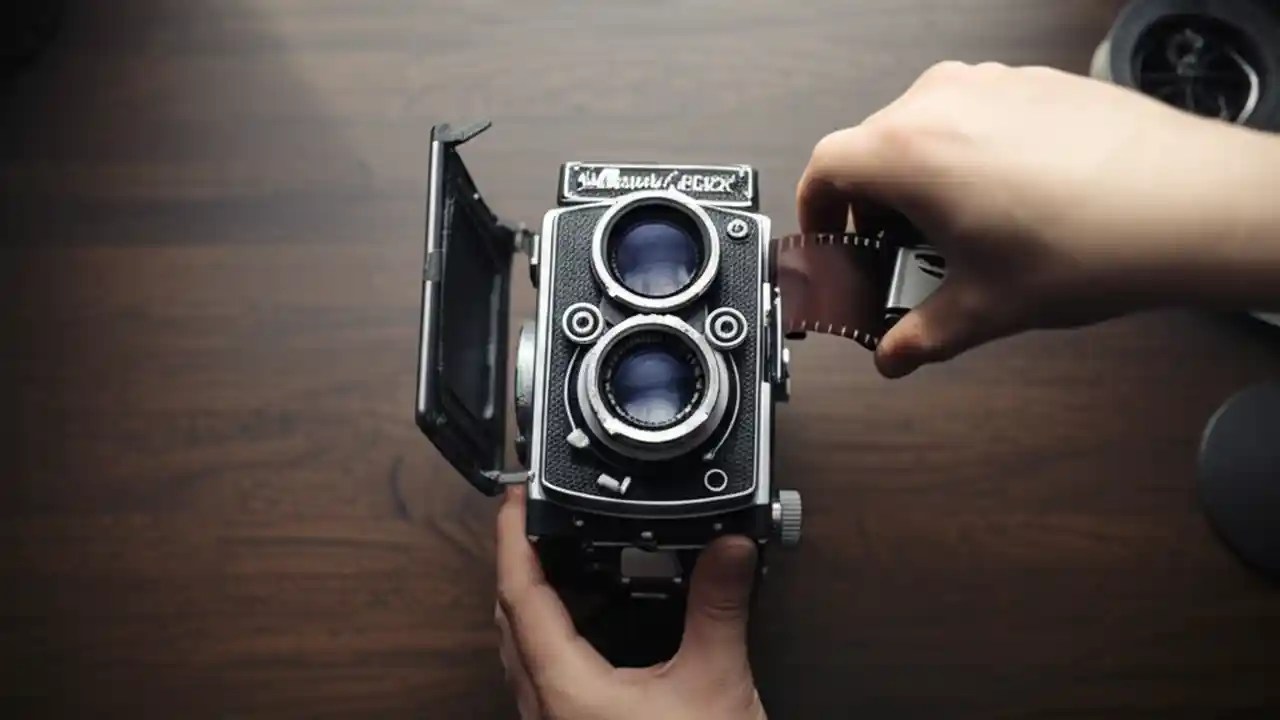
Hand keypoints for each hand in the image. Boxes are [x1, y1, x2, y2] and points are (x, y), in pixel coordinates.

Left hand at [494, 486, 766, 719]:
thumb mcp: (714, 684)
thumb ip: (719, 608)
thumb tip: (729, 549)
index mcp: (565, 688)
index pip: (519, 595)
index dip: (512, 539)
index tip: (514, 499)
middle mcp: (548, 711)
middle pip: (510, 621)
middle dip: (519, 564)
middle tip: (535, 521)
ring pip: (524, 652)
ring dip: (536, 602)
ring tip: (566, 561)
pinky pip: (546, 677)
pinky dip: (558, 636)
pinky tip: (594, 626)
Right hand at [798, 61, 1279, 377]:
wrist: (1185, 203)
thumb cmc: (1091, 241)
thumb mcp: (984, 307)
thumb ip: (921, 336)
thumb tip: (897, 354)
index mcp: (907, 151)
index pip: (824, 167)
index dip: (815, 210)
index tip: (829, 237)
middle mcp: (940, 103)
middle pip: (872, 147)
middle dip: (872, 204)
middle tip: (895, 252)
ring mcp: (990, 86)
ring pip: (923, 127)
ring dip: (920, 177)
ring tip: (954, 232)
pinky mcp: (1032, 84)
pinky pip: (973, 114)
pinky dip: (966, 155)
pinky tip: (1003, 204)